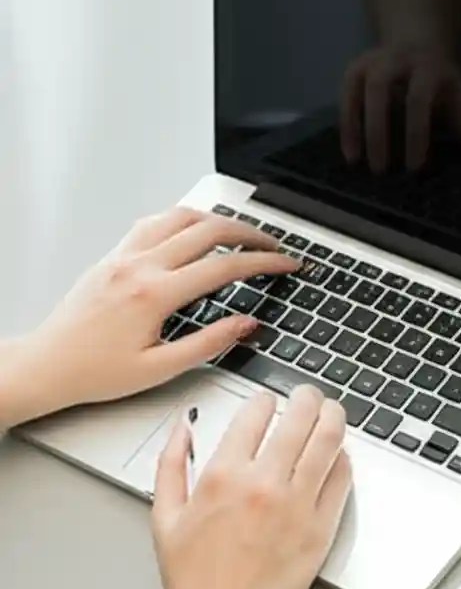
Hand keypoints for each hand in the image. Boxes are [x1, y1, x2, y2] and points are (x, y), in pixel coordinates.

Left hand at [0, 208, 297, 428]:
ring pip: (180, 217)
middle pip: (208, 230)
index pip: (224, 266)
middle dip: (249, 233)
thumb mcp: (160, 369)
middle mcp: (139, 266)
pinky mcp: (112, 256)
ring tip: (240, 232)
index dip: (264, 263)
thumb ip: (209, 344)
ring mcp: (123, 256)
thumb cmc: (94, 371)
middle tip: (272, 245)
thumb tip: (246, 325)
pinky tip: (193, 230)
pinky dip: (182, 220)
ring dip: (216, 219)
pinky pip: (153, 223)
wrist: (46, 365)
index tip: (286, 264)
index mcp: (154, 295)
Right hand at [147, 387, 352, 588]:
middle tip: (308, 395)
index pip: (256, 412)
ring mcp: (298, 503)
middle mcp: (265, 484)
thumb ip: (172, 462)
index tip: (268, 399)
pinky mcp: (323, 526)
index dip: (265, 398)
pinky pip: (343, 478)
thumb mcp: (164, 514)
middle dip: (307, 396)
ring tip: (331, 412)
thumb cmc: (193, 577)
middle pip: (300, 416)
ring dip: (334, 416)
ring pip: (329, 439)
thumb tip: (184, 426)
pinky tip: (338, 454)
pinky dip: (343, 458)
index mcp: (224, 475)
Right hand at [340, 42, 460, 172]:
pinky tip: (350, 151)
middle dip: (376, 131)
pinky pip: (344, 95)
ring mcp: (371, 60)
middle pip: (378, 90)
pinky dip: (345, 124)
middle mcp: (395, 59)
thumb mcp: (459, 92)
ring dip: (353, 126)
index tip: (414, 166)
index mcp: (426, 67)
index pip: (417, 100)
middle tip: (380, 168)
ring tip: (356, 162)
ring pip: (355, 89)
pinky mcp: (355, 67)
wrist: (419, 41)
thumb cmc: (440, 77)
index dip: (415, 133)